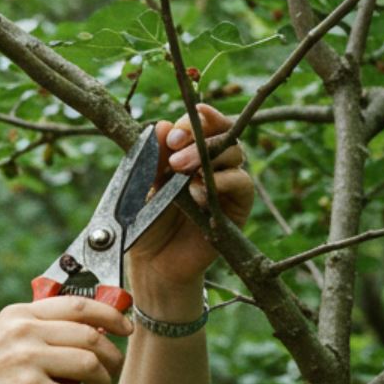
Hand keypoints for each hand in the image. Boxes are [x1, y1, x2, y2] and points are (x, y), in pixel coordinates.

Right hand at [0, 297, 131, 383]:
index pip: (78, 304)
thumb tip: (88, 336)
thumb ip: (36, 334)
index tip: (126, 327)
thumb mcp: (2, 343)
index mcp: (19, 315)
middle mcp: (23, 331)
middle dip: (113, 356)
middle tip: (116, 372)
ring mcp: (26, 359)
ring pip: (89, 365)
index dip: (110, 314)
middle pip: (90, 335)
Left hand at [127, 103, 253, 288]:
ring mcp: (227, 181)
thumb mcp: (142, 187)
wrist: (154, 263)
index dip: (190, 121)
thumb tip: (161, 126)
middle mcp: (212, 161)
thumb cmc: (145, 223)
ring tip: (180, 170)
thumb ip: (151, 158)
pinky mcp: (238, 205)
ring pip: (234, 150)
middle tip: (175, 146)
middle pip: (222, 129)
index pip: (200, 122)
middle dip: (198, 133)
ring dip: (207, 155)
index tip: (171, 134)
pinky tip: (200, 189)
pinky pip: (241, 182)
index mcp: (188, 150)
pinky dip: (223, 180)